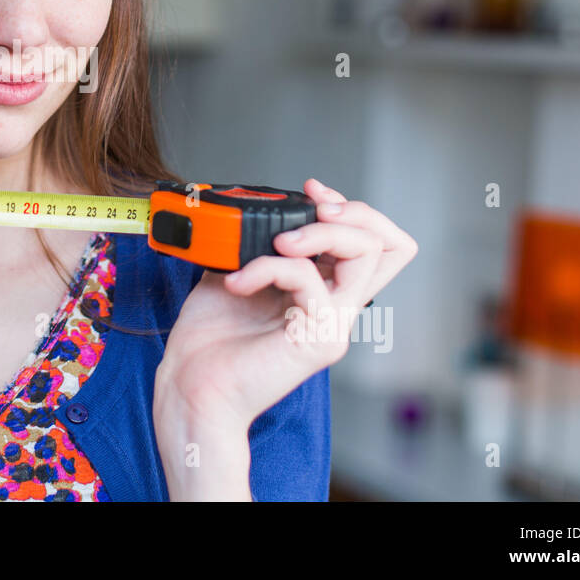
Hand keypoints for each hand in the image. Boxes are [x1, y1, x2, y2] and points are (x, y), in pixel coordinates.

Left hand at [155, 177, 417, 433]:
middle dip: (353, 211)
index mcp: (322, 293)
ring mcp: (332, 326)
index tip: (312, 191)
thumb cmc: (208, 343)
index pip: (378, 246)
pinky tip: (238, 281)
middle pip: (389, 245)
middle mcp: (337, 309)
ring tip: (277, 241)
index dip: (355, 210)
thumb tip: (252, 218)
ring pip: (365, 255)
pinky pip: (309, 279)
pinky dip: (269, 266)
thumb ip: (254, 248)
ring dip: (320, 231)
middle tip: (312, 207)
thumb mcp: (232, 274)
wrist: (191, 389)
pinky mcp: (318, 339)